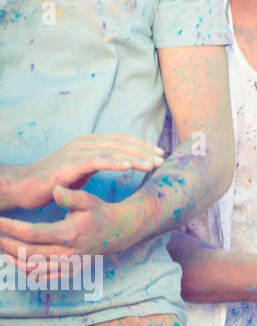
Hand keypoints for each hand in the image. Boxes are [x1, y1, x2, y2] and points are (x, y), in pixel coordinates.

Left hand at [0, 187, 139, 270]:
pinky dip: (25, 270)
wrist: (118, 232)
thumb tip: (55, 190)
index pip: (32, 233)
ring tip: (0, 245)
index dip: (10, 227)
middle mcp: (68, 253)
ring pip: (31, 267)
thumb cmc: (99, 212)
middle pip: (27, 252)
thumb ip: (71, 196)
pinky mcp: (69, 272)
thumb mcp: (89, 200)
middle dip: (6, 243)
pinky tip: (14, 259)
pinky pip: (41, 276)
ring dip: (12, 258)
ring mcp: (68, 265)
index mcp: (70, 234)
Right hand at [5, 134, 164, 210]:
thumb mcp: (83, 168)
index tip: (159, 153)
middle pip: (122, 143)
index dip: (142, 145)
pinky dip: (115, 162)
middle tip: (162, 160)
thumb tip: (124, 163)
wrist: (25, 186)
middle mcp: (85, 142)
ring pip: (114, 151)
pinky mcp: (70, 165)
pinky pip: (97, 161)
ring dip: (136, 158)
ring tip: (153, 165)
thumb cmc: (55, 180)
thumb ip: (101, 162)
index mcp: (90, 142)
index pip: (122, 139)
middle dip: (144, 151)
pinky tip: (129, 167)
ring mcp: (78, 152)